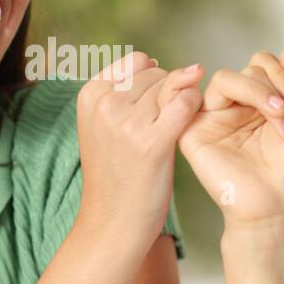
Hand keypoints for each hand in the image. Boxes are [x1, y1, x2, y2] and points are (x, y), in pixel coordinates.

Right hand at [74, 51, 203, 254]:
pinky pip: (186, 103)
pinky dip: (194, 108)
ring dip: (180, 104)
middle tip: (155, 127)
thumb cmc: (116, 172)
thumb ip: (135, 91)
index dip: (152, 80)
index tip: (148, 108)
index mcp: (90, 94)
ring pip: (172, 87)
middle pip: (156, 73)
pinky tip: (188, 125)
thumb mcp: (108, 124)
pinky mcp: (151, 142)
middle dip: (166, 94)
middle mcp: (105, 104)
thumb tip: (182, 66)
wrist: (112, 221)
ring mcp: (126, 122)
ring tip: (163, 134)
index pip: (137, 61)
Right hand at [178, 48, 283, 229]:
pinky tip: (246, 113)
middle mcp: (237, 106)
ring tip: (279, 118)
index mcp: (261, 102)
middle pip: (249, 68)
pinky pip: (195, 97)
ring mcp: (214, 117)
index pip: (265, 65)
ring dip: (258, 91)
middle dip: (274, 85)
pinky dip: (221, 95)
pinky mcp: (194, 131)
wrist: (277, 204)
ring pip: (227, 78)